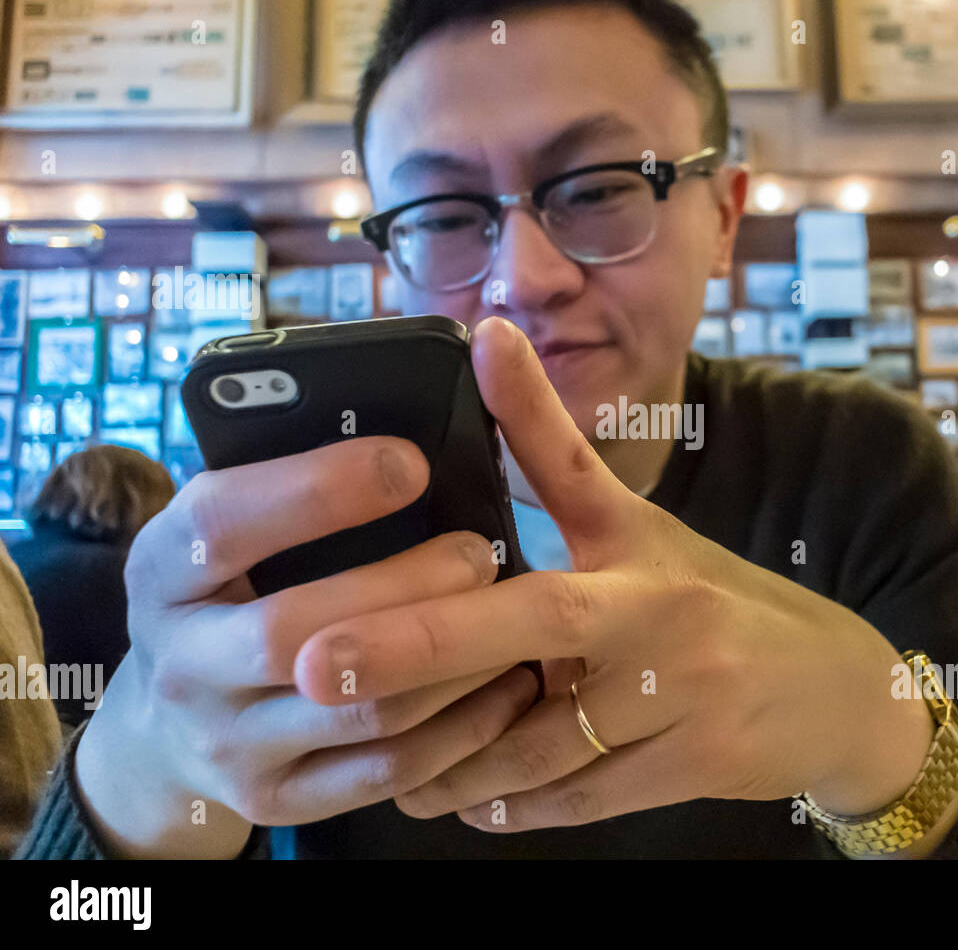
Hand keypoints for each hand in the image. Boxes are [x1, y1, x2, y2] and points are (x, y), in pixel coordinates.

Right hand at [75, 437, 539, 857]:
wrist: (167, 729)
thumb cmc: (223, 594)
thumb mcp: (223, 533)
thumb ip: (287, 492)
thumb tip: (408, 442)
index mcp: (161, 571)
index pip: (223, 522)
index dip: (318, 489)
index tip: (408, 463)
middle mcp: (181, 665)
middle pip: (296, 630)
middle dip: (408, 586)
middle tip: (479, 552)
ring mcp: (228, 744)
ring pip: (363, 707)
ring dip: (454, 657)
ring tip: (510, 609)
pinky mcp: (278, 800)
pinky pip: (389, 770)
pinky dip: (463, 725)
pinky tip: (506, 681)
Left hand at [294, 317, 949, 850]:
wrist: (831, 688)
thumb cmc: (714, 598)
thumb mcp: (635, 525)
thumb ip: (551, 447)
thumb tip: (486, 337)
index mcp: (638, 557)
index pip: (541, 541)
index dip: (437, 583)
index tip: (334, 622)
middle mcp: (664, 625)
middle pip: (531, 642)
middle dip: (416, 662)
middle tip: (317, 678)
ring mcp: (686, 702)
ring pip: (541, 750)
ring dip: (455, 766)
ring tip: (392, 770)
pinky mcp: (696, 769)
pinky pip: (582, 802)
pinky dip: (516, 809)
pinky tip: (471, 804)